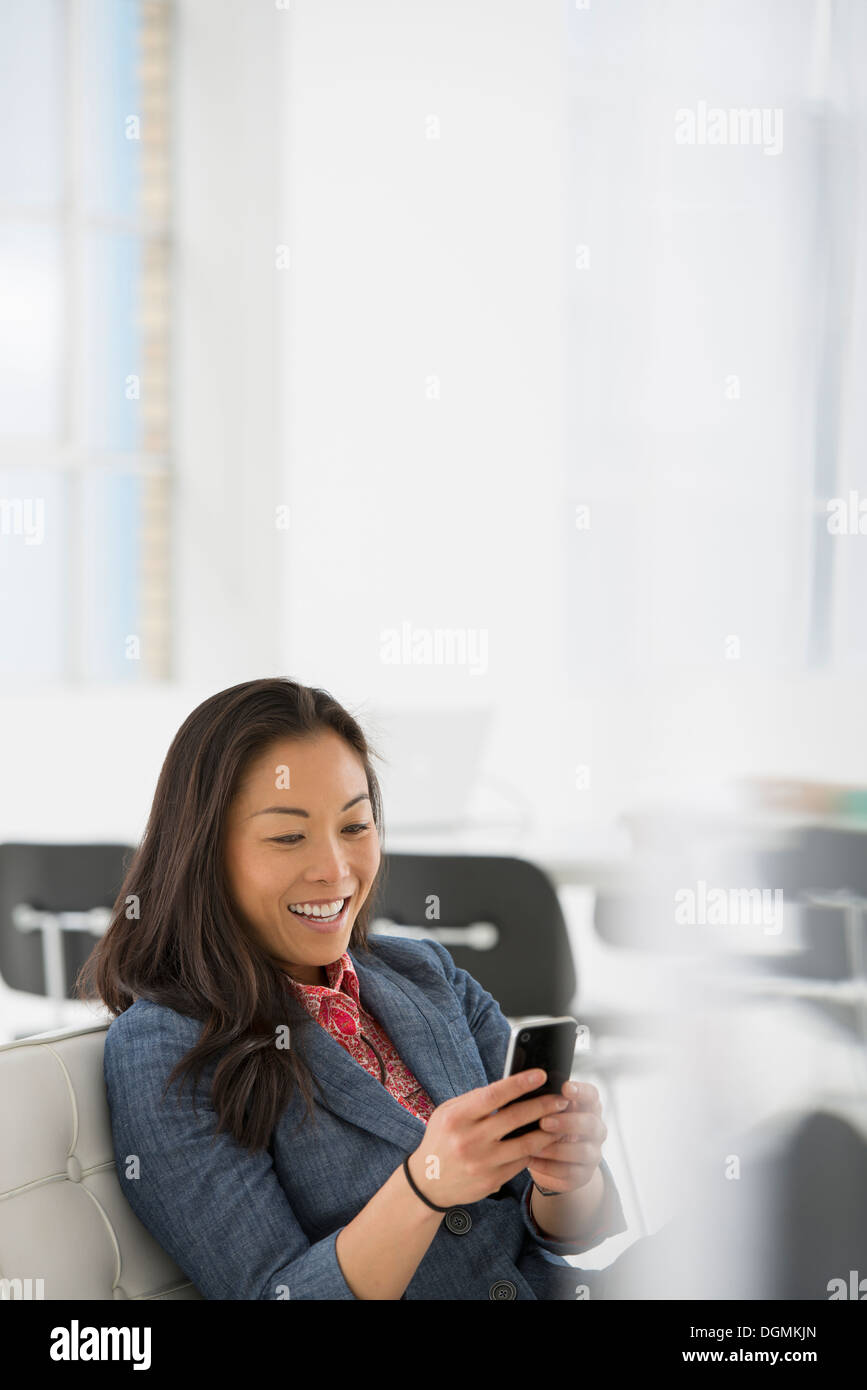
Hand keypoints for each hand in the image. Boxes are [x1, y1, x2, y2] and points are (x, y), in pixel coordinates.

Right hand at [407, 1069, 577, 1208]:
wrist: (428, 1182)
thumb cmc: (441, 1139)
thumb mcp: (448, 1112)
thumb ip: (475, 1099)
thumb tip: (511, 1086)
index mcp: (457, 1117)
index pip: (494, 1095)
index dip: (520, 1083)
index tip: (540, 1075)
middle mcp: (469, 1140)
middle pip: (515, 1118)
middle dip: (543, 1106)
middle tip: (561, 1099)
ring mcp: (482, 1163)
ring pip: (525, 1144)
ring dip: (548, 1131)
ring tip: (561, 1121)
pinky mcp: (491, 1181)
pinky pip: (521, 1162)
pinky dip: (535, 1150)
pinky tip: (545, 1141)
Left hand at [527, 1080, 607, 1194]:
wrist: (555, 1163)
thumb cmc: (548, 1126)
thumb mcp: (548, 1111)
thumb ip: (545, 1101)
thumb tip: (524, 1085)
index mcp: (589, 1108)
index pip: (592, 1095)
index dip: (581, 1091)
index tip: (565, 1088)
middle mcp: (596, 1130)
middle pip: (590, 1123)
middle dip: (567, 1122)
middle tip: (544, 1122)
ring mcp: (593, 1153)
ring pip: (582, 1151)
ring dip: (556, 1148)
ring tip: (532, 1146)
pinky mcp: (584, 1175)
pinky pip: (570, 1172)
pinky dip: (548, 1166)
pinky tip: (531, 1160)